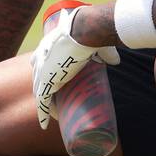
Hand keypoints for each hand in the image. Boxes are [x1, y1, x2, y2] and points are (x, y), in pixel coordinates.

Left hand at [30, 6, 119, 129]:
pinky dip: (44, 113)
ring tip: (54, 116)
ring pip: (40, 92)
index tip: (57, 84)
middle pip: (39, 79)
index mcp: (49, 46)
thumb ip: (106, 54)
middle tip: (56, 102)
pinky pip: (42, 101)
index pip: (43, 64)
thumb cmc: (91, 34)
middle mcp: (41, 58)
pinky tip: (46, 124)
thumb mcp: (97, 45)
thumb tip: (116, 62)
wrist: (83, 30)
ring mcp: (41, 70)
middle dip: (45, 92)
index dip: (49, 75)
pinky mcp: (46, 80)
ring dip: (46, 105)